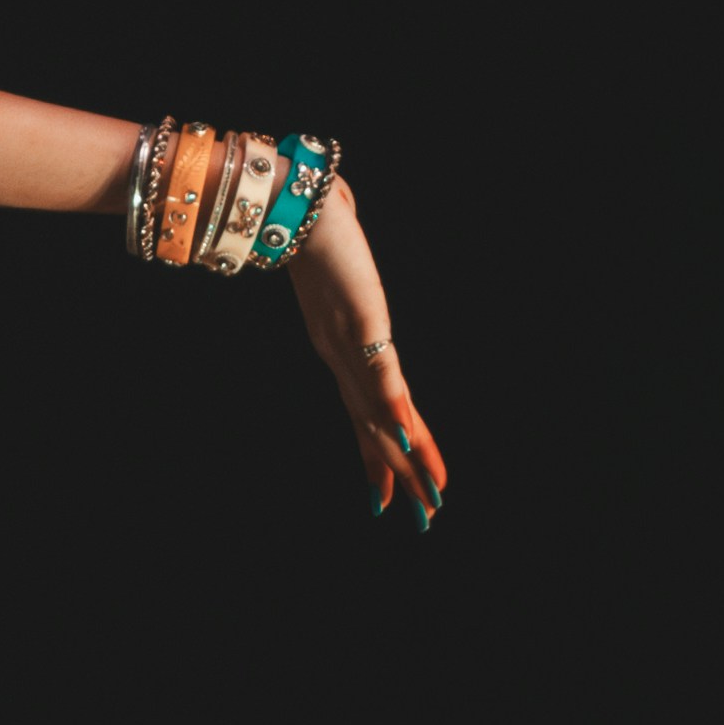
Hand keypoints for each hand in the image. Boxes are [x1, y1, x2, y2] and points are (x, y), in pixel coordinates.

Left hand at [288, 177, 447, 526]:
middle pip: (376, 425)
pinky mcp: (363, 321)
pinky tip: (407, 441)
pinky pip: (383, 373)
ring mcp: (351, 341)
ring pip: (383, 412)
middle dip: (401, 475)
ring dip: (407, 458)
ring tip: (427, 497)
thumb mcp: (337, 273)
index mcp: (336, 348)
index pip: (362, 415)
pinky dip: (396, 410)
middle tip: (424, 522)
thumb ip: (346, 282)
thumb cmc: (316, 230)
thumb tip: (356, 283)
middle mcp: (342, 354)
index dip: (375, 457)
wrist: (296, 202)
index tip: (382, 499)